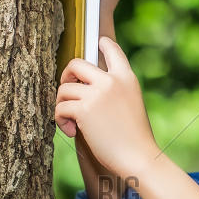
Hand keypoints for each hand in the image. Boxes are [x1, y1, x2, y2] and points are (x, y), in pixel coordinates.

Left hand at [55, 37, 159, 178]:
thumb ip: (114, 91)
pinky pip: (60, 108)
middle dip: (66, 76)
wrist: (139, 157)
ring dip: (62, 105)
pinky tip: (72, 132)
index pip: (113, 50)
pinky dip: (61, 120)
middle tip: (67, 91)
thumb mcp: (131, 104)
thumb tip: (85, 86)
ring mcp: (97, 93)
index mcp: (127, 78)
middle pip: (76, 64)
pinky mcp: (84, 109)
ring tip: (71, 122)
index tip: (98, 41)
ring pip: (64, 89)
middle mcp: (111, 81)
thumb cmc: (135, 138)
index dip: (103, 44)